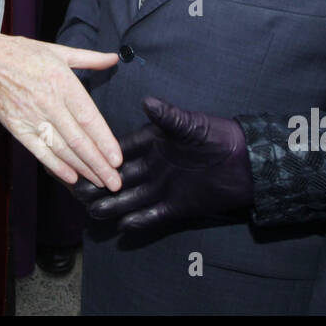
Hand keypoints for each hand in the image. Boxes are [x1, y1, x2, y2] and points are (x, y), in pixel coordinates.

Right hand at [0, 23, 121, 189]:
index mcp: (64, 83)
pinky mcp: (18, 128)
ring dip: (82, 168)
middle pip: (78, 140)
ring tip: (99, 181)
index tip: (117, 158)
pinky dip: (55, 165)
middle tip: (115, 182)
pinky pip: (39, 151)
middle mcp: (50, 103)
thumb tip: (114, 57)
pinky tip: (71, 177)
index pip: (89, 118)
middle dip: (98, 164)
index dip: (104, 141)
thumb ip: (90, 58)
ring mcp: (32, 118)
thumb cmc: (26, 54)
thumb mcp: (60, 52)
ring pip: (61, 149)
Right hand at [73, 96, 251, 232]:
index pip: (122, 148)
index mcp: (154, 142)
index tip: (81, 156)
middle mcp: (154, 165)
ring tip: (93, 211)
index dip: (102, 153)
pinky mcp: (178, 205)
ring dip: (114, 204)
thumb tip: (146, 101)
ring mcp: (164, 187)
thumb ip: (168, 116)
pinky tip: (123, 225)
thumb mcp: (191, 125)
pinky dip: (139, 220)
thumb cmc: (219, 135)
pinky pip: (154, 214)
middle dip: (99, 182)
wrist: (247, 162)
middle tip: (79, 191)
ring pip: (133, 197)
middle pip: (121, 176)